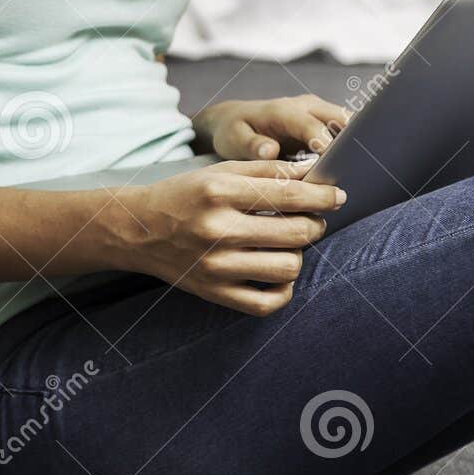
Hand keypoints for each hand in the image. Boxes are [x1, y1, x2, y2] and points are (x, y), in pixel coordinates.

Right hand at [102, 160, 344, 314]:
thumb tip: (313, 175)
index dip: (322, 195)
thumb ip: (266, 171)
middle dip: (314, 224)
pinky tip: (278, 274)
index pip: (288, 194)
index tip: (336, 196)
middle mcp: (217, 230)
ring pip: (288, 267)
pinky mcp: (214, 292)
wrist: (137, 230)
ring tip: (288, 245)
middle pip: (296, 232)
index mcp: (219, 193)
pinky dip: (283, 290)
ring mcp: (215, 266)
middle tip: (311, 219)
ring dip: (299, 254)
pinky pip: (266, 303)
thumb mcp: (219, 172)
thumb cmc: (183, 196)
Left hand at [192, 94, 349, 160]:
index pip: (310, 126)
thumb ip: (251, 146)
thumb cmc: (233, 132)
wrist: (235, 119)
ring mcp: (318, 111)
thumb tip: (270, 151)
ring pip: (349, 123)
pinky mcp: (324, 122)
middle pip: (340, 119)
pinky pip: (346, 130)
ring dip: (358, 143)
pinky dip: (353, 145)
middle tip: (360, 168)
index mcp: (284, 111)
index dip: (323, 143)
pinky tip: (357, 168)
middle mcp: (306, 106)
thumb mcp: (233, 140)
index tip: (333, 163)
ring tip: (365, 170)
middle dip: (353, 141)